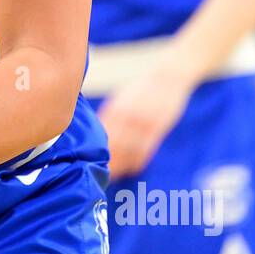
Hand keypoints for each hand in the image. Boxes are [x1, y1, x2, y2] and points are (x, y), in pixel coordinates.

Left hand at [97, 62, 192, 179]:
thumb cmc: (141, 89)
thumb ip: (109, 115)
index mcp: (116, 108)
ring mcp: (143, 122)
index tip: (86, 163)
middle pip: (113, 145)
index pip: (101, 135)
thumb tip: (94, 131)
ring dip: (121, 165)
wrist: (168, 77)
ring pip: (129, 150)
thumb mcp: (121, 98)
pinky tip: (133, 168)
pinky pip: (146, 149)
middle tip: (97, 175)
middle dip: (106, 161)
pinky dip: (138, 160)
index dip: (93, 151)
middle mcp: (127, 116)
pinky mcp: (158, 127)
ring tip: (113, 176)